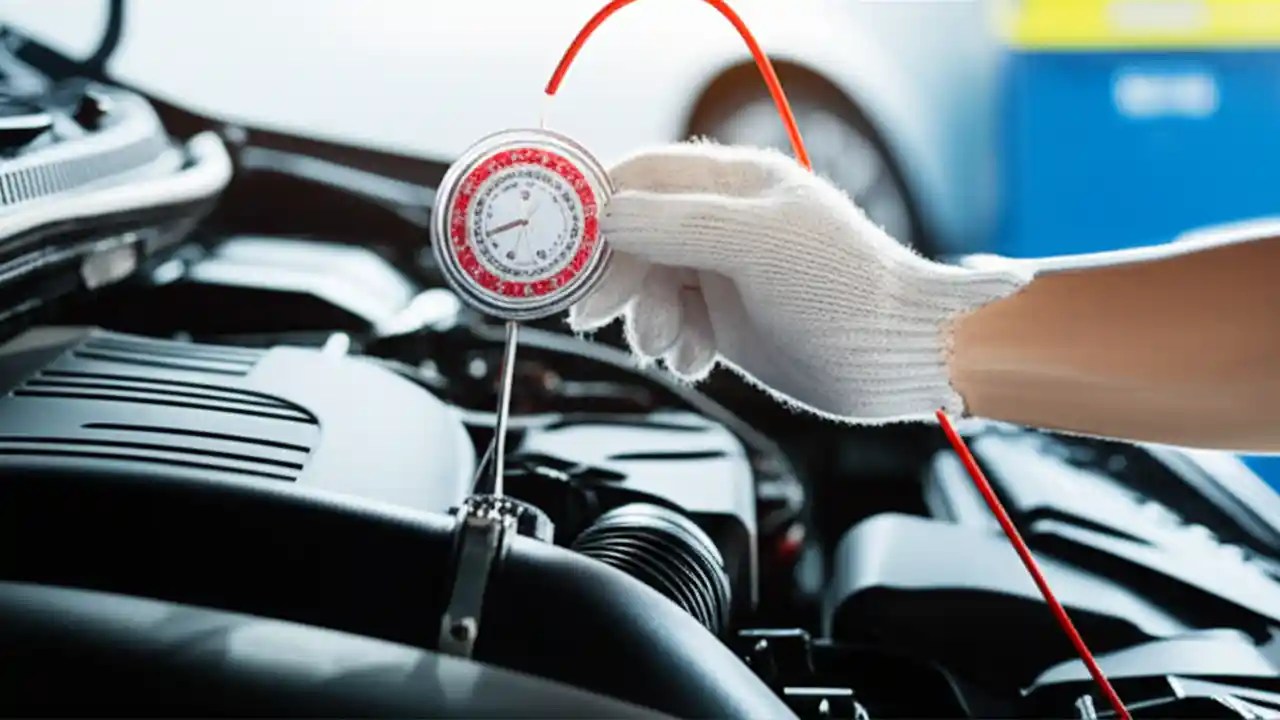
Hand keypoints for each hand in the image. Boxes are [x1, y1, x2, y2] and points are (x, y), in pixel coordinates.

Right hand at [569, 142, 1029, 421]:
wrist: (895, 357)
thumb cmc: (845, 290)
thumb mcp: (756, 245)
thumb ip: (677, 225)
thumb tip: (607, 214)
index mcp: (734, 185)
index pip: (643, 176)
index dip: (598, 204)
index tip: (566, 243)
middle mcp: (723, 225)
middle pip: (635, 238)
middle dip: (615, 278)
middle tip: (593, 313)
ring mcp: (724, 274)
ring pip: (649, 288)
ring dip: (646, 320)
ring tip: (669, 345)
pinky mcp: (727, 321)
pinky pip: (674, 326)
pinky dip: (675, 347)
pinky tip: (698, 361)